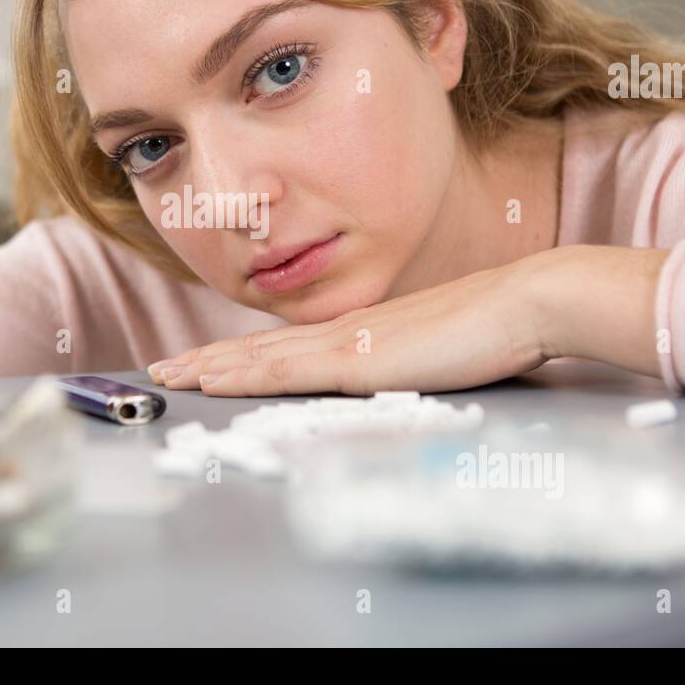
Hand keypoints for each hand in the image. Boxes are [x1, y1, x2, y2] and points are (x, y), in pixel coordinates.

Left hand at [147, 245, 666, 396]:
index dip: (238, 354)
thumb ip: (410, 361)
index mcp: (362, 332)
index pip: (285, 348)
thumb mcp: (441, 350)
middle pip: (258, 349)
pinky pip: (284, 372)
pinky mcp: (357, 361)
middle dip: (205, 359)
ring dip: (208, 366)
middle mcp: (343, 333)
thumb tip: (398, 374)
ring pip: (259, 358)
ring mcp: (347, 344)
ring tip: (166, 375)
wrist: (525, 303)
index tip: (203, 361)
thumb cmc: (495, 329)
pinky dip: (241, 375)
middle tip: (160, 368)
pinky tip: (211, 380)